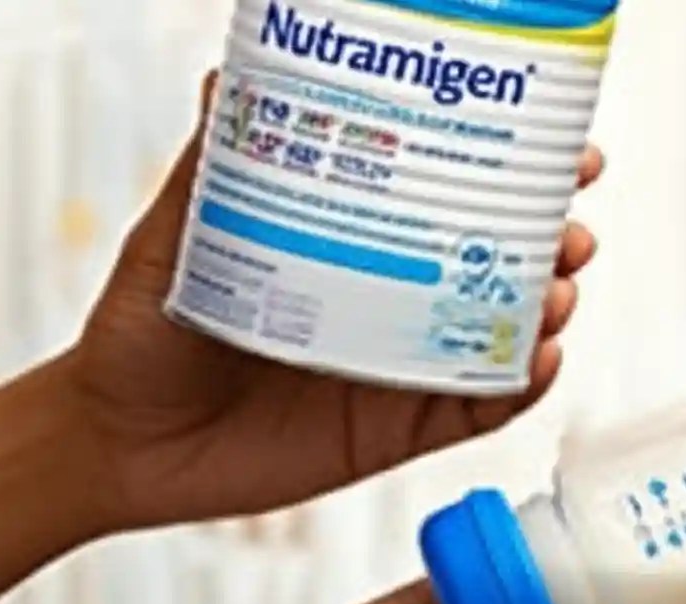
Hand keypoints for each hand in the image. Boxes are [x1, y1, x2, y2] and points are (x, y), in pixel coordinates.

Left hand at [72, 71, 604, 528]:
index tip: (554, 146)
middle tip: (570, 224)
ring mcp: (395, 369)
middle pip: (493, 265)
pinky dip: (515, 389)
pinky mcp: (392, 433)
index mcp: (351, 247)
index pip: (445, 201)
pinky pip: (472, 411)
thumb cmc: (140, 332)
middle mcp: (385, 303)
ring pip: (496, 336)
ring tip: (556, 289)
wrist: (115, 440)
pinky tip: (535, 360)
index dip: (508, 175)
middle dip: (551, 240)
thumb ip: (210, 170)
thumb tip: (225, 81)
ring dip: (545, 309)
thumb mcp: (175, 237)